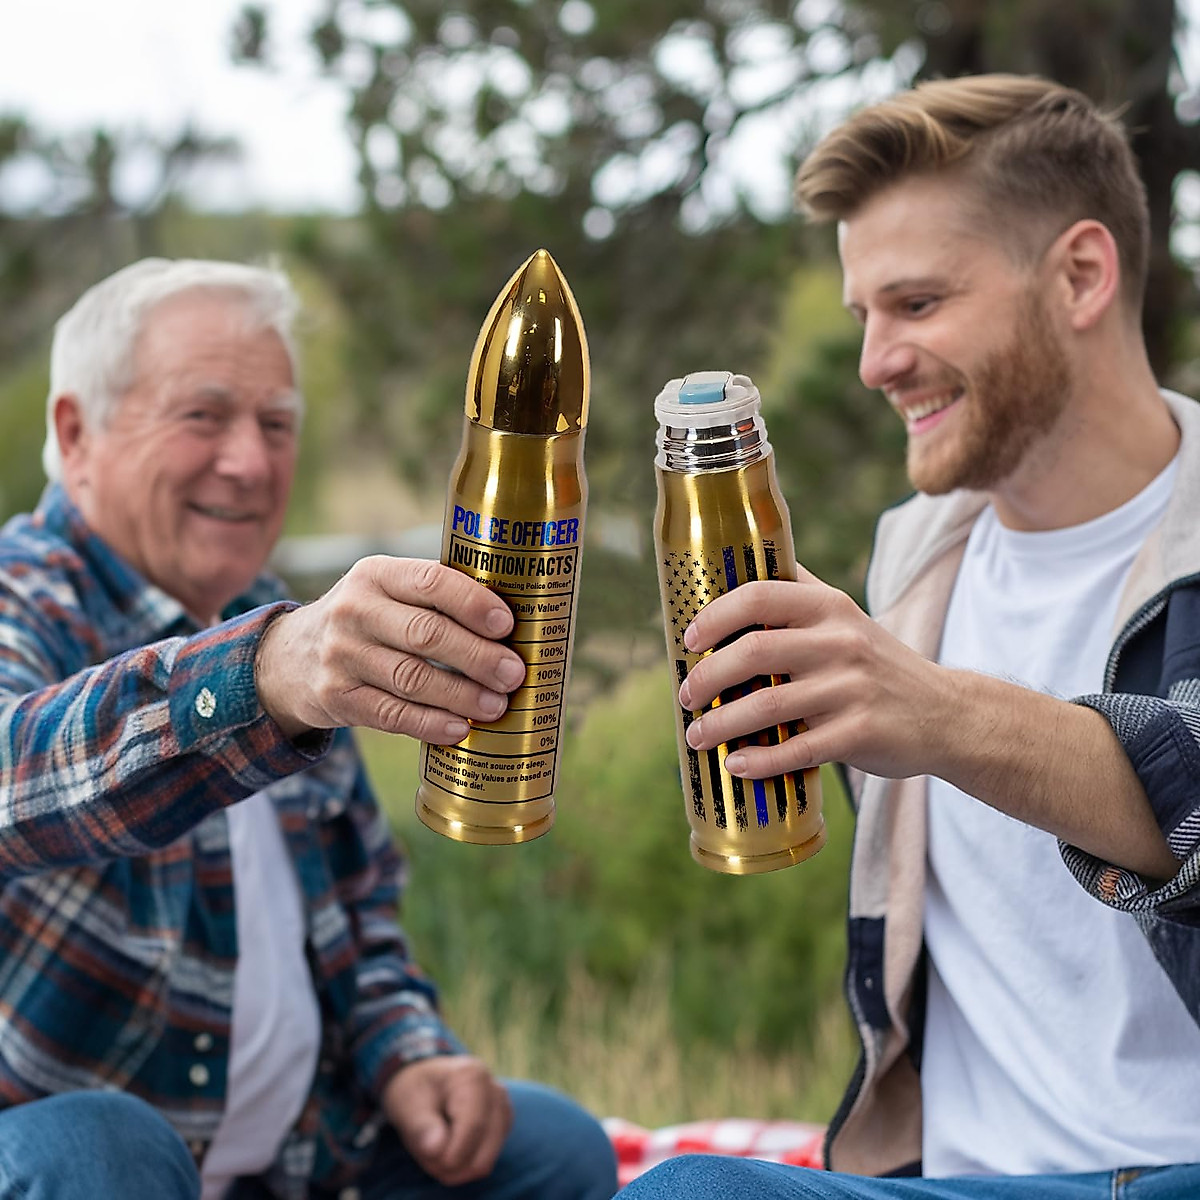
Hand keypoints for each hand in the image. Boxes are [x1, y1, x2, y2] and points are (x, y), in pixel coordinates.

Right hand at [254, 556, 525, 741]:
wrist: (290, 655)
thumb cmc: (369, 620)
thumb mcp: (387, 591)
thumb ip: (436, 598)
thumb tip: (518, 623)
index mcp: (376, 574)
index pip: (431, 582)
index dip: (473, 603)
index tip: (508, 625)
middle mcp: (353, 610)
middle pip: (426, 634)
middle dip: (477, 656)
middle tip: (514, 673)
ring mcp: (340, 655)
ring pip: (411, 678)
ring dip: (461, 695)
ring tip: (497, 705)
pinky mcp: (336, 697)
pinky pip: (391, 714)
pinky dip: (429, 723)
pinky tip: (460, 729)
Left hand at [381, 1056, 512, 1186]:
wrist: (428, 1081)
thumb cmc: (416, 1090)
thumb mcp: (408, 1103)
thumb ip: (421, 1126)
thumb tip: (438, 1150)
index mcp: (472, 1078)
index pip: (473, 1127)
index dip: (451, 1154)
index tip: (429, 1158)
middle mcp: (495, 1091)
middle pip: (482, 1153)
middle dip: (451, 1166)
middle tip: (426, 1157)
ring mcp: (503, 1109)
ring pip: (485, 1163)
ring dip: (455, 1169)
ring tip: (435, 1152)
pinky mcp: (503, 1125)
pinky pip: (485, 1162)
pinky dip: (464, 1165)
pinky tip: (449, 1149)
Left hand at [677, 575, 948, 779]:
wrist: (947, 714)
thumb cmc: (878, 663)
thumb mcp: (847, 617)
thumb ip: (801, 592)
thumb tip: (745, 561)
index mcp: (829, 608)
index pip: (758, 597)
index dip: (714, 617)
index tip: (689, 640)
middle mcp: (839, 642)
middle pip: (753, 653)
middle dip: (707, 677)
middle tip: (687, 696)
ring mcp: (851, 689)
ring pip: (767, 705)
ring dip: (721, 724)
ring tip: (696, 736)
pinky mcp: (860, 734)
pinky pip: (796, 749)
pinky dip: (759, 760)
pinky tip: (736, 764)